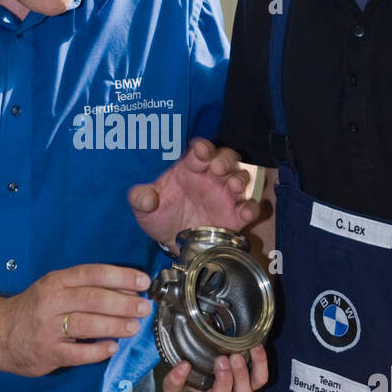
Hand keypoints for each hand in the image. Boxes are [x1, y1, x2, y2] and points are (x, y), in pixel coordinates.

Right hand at [0, 263, 152, 376]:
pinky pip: (77, 353)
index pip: (92, 274)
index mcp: (56, 281)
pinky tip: (112, 348)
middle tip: (144, 308)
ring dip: (114, 325)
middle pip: (93, 299)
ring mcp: (48, 328)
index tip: (143, 281)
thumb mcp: (55, 288)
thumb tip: (127, 290)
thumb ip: (85, 288)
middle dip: (123, 303)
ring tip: (133, 327)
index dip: (121, 277)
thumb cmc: (34, 308)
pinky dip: (97, 351)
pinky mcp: (47, 353)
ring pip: (86, 324)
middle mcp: (52, 301)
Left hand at [128, 139, 259, 249]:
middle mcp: (211, 178)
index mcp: (190, 168)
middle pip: (226, 158)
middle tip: (218, 168)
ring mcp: (226, 196)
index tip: (201, 151)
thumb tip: (145, 199)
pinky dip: (251, 209)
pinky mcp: (235, 216)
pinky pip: (250, 208)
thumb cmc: (161, 217)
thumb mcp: (144, 209)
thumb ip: (140, 199)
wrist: (172, 243)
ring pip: (241, 178)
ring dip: (239, 179)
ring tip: (232, 187)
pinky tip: (245, 213)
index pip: (200, 151)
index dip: (203, 148)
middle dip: (224, 160)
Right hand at [161, 345, 268, 391]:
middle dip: (222, 382)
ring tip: (237, 357)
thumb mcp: (189, 352)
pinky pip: (260, 379)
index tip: (184, 364)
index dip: (178, 380)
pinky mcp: (254, 382)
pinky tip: (254, 348)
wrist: (227, 349)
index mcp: (194, 388)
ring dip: (241, 377)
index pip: (177, 391)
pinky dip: (260, 364)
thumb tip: (182, 365)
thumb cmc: (210, 354)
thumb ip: (177, 354)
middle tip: (221, 360)